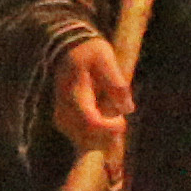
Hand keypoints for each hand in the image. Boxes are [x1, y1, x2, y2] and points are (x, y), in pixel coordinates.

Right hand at [51, 39, 132, 160]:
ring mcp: (62, 117)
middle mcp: (65, 109)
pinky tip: (106, 125)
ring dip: (103, 137)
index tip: (122, 121)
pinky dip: (96, 137)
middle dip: (108, 135)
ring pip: (84, 141)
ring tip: (112, 118)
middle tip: (120, 119)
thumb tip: (128, 109)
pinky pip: (81, 139)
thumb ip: (116, 84)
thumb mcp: (106, 59)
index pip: (90, 121)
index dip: (108, 128)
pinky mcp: (65, 122)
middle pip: (86, 137)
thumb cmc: (90, 52)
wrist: (68, 49)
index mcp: (75, 94)